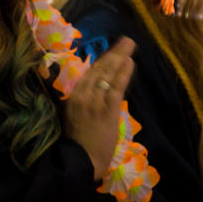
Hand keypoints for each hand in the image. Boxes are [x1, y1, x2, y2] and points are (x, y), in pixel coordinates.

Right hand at [63, 37, 135, 181]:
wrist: (80, 161)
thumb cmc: (76, 144)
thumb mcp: (72, 118)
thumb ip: (81, 104)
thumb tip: (92, 92)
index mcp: (72, 97)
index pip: (89, 74)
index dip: (102, 61)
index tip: (112, 51)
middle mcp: (82, 95)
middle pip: (99, 69)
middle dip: (114, 53)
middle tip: (126, 40)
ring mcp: (94, 102)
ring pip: (108, 75)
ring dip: (120, 58)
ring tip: (130, 45)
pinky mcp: (106, 111)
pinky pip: (116, 88)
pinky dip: (123, 74)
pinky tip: (130, 62)